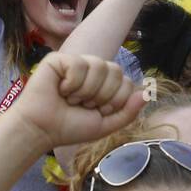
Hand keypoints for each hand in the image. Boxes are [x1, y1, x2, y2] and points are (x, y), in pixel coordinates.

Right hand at [7, 53, 143, 152]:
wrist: (42, 130)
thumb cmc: (69, 127)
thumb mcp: (105, 125)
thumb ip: (128, 112)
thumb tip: (147, 94)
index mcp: (104, 84)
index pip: (127, 82)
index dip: (115, 101)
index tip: (97, 112)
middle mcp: (92, 70)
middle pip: (116, 71)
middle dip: (102, 95)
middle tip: (83, 105)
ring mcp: (76, 63)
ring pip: (99, 66)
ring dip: (86, 91)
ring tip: (71, 99)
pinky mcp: (59, 59)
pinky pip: (79, 65)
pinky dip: (72, 84)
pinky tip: (60, 90)